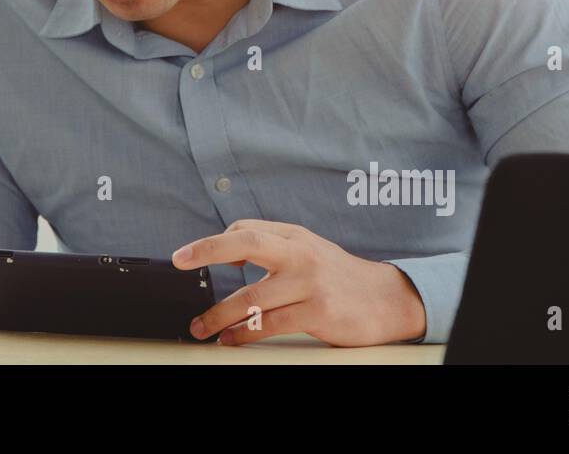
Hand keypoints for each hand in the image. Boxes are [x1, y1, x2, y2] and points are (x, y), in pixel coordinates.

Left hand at [172, 219, 426, 345]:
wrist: (387, 298)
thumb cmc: (340, 275)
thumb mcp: (308, 250)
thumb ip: (272, 247)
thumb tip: (229, 250)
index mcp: (294, 236)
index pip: (246, 229)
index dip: (214, 242)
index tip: (187, 255)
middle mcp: (300, 253)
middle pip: (247, 241)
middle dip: (208, 250)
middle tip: (181, 261)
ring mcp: (309, 283)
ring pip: (252, 295)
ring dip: (219, 314)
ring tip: (202, 326)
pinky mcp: (317, 312)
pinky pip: (270, 324)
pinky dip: (244, 334)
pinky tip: (231, 339)